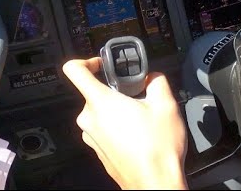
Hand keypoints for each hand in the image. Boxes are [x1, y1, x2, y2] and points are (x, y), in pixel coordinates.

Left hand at [62, 57, 188, 189]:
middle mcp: (90, 119)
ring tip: (141, 119)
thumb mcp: (166, 104)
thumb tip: (153, 77)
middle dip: (116, 91)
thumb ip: (157, 80)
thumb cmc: (157, 149)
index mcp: (101, 102)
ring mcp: (91, 137)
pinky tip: (138, 134)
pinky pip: (103, 128)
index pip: (74, 69)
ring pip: (100, 112)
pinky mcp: (98, 150)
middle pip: (94, 92)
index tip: (102, 64)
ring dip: (118, 110)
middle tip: (138, 97)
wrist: (155, 183)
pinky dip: (117, 126)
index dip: (87, 60)